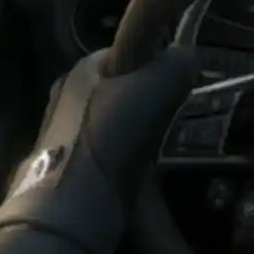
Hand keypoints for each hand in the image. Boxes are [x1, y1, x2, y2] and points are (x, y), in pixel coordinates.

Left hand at [0, 48, 197, 253]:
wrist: (71, 205)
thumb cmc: (111, 135)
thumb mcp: (154, 87)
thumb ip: (177, 63)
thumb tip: (189, 54)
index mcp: (82, 67)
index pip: (128, 48)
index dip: (156, 61)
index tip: (177, 81)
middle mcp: (67, 92)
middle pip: (124, 85)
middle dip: (150, 96)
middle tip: (172, 113)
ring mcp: (64, 129)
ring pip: (117, 117)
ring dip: (139, 127)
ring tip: (156, 142)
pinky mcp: (68, 161)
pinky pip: (108, 146)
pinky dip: (125, 152)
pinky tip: (137, 165)